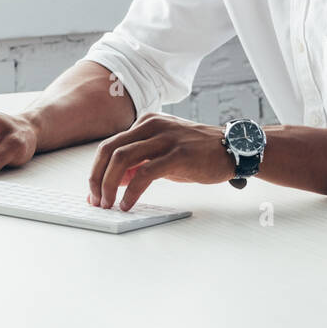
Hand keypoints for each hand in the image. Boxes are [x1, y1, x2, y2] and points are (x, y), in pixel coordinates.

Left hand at [89, 112, 232, 210]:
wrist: (233, 148)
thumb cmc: (198, 152)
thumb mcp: (164, 154)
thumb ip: (139, 164)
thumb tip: (113, 183)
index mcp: (146, 123)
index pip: (110, 145)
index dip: (96, 171)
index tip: (93, 193)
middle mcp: (152, 126)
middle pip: (109, 150)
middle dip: (96, 178)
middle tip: (96, 200)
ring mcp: (165, 138)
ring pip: (122, 158)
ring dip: (109, 185)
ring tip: (109, 205)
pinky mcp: (178, 154)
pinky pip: (145, 173)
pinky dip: (131, 191)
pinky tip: (128, 203)